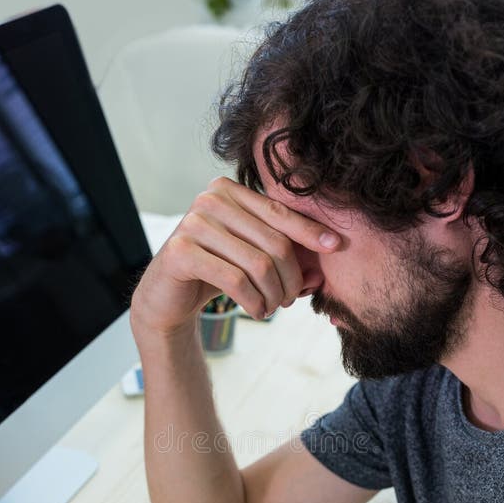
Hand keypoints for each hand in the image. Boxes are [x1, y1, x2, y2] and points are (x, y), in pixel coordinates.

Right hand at [130, 176, 340, 339]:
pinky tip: (257, 311)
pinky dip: (253, 301)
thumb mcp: (252, 260)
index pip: (279, 212)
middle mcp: (209, 199)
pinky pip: (235, 280)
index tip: (335, 246)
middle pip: (273, 241)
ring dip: (273, 294)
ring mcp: (193, 223)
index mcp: (229, 191)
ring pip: (258, 264)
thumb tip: (321, 276)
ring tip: (272, 308)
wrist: (167, 295)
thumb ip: (284, 260)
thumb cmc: (216, 272)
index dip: (309, 231)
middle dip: (290, 278)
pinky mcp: (180, 251)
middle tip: (290, 300)